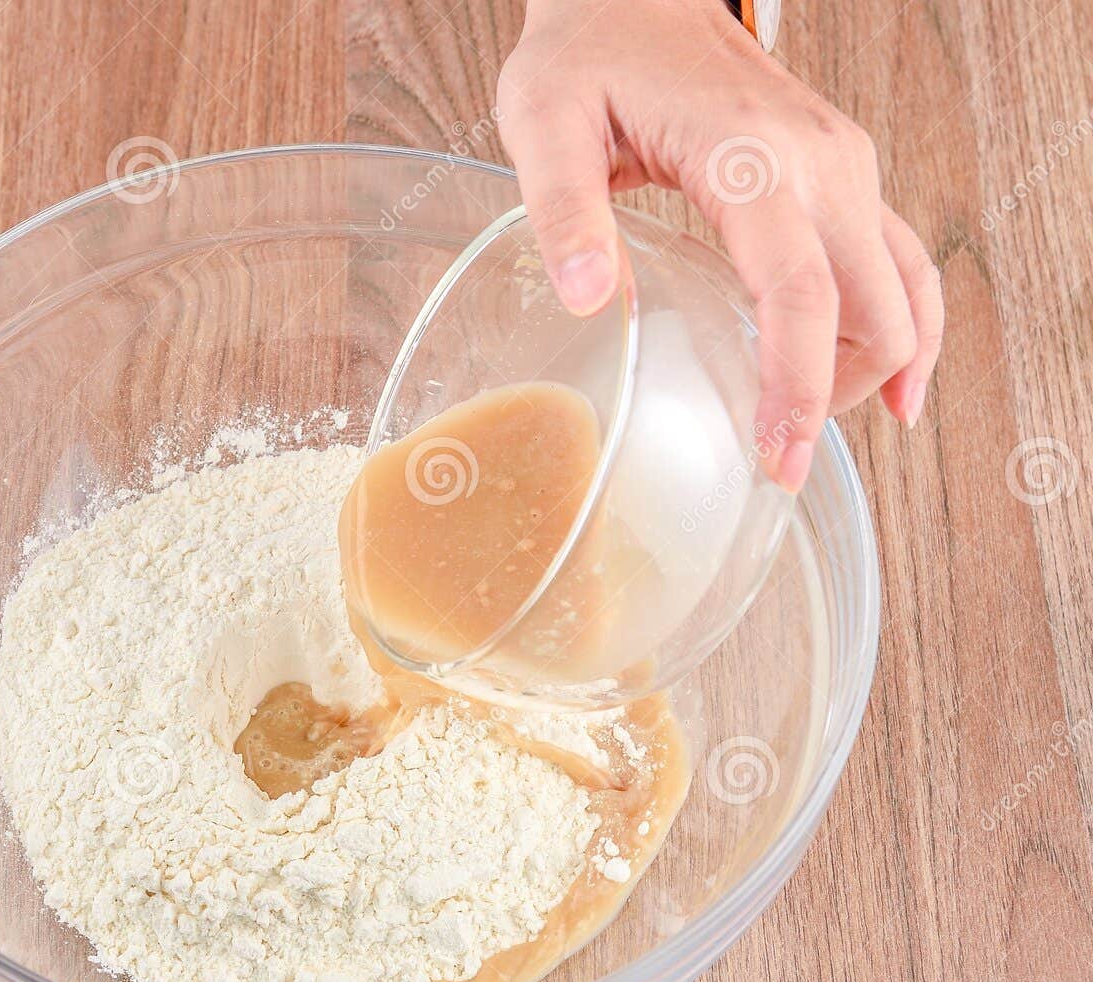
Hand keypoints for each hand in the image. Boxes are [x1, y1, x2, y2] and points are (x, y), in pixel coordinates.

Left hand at [497, 0, 942, 489]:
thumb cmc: (588, 51)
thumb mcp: (544, 122)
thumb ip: (563, 210)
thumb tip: (583, 298)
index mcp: (752, 159)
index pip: (802, 295)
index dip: (798, 388)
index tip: (778, 458)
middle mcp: (820, 161)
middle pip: (876, 304)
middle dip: (838, 396)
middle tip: (780, 465)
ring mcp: (841, 162)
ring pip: (903, 283)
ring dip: (879, 363)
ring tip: (821, 432)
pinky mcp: (839, 168)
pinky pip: (893, 255)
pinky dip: (894, 318)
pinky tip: (875, 373)